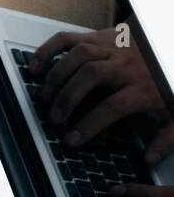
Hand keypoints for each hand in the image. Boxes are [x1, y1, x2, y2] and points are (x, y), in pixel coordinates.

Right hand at [30, 29, 173, 162]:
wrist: (173, 48)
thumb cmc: (167, 82)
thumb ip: (167, 139)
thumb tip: (150, 159)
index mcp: (144, 86)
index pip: (112, 106)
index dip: (89, 124)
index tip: (72, 139)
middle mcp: (126, 64)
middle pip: (90, 76)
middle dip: (67, 98)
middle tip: (55, 118)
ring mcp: (111, 47)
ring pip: (78, 55)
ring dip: (57, 77)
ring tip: (46, 98)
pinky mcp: (99, 36)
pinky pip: (69, 39)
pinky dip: (48, 51)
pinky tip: (36, 67)